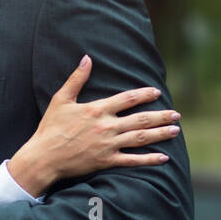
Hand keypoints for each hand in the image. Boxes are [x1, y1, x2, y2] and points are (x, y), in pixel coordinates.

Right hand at [7, 55, 179, 196]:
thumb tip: (87, 58)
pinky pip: (132, 160)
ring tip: (175, 130)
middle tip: (176, 114)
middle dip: (161, 116)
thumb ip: (77, 79)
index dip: (144, 94)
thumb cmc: (51, 127)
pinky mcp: (107, 161)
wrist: (44, 157)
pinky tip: (163, 157)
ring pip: (140, 138)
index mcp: (97, 110)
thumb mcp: (61, 99)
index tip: (157, 92)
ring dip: (160, 134)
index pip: (127, 99)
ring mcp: (108, 145)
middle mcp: (107, 126)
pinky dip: (149, 159)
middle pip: (140, 119)